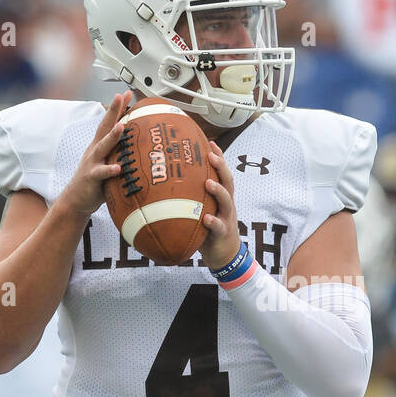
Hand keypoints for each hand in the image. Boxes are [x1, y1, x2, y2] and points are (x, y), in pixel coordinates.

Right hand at [66, 91, 131, 215]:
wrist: (76, 199)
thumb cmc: (96, 180)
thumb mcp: (108, 162)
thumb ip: (121, 153)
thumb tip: (141, 146)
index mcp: (100, 145)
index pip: (109, 122)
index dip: (118, 108)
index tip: (127, 93)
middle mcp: (95, 150)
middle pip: (104, 127)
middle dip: (113, 111)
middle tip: (120, 96)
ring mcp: (92, 162)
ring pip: (103, 147)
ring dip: (112, 136)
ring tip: (121, 126)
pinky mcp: (92, 178)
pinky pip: (101, 173)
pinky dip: (109, 170)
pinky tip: (118, 168)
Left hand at [200, 142, 240, 270]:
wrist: (224, 255)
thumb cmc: (209, 229)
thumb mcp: (203, 209)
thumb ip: (192, 197)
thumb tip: (167, 184)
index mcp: (222, 196)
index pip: (222, 173)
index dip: (219, 157)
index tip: (210, 142)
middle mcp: (226, 204)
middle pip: (228, 181)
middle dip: (221, 166)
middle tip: (210, 155)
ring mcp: (226, 218)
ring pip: (226, 201)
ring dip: (218, 191)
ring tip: (208, 183)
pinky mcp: (222, 234)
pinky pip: (218, 227)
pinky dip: (213, 222)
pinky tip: (206, 219)